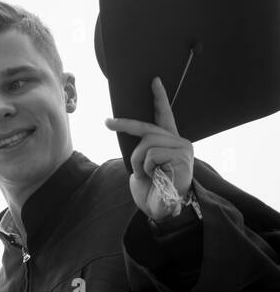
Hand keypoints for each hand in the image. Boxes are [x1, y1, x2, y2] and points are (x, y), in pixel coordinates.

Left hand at [104, 77, 194, 221]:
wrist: (159, 210)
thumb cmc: (150, 188)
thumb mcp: (141, 161)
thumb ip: (141, 145)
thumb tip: (121, 125)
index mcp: (170, 141)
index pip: (164, 116)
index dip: (159, 98)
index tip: (154, 80)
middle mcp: (180, 142)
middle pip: (147, 128)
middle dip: (125, 124)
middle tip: (108, 122)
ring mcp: (183, 150)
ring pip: (146, 143)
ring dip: (137, 160)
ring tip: (146, 174)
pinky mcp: (183, 159)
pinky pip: (151, 154)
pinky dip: (145, 166)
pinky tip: (156, 176)